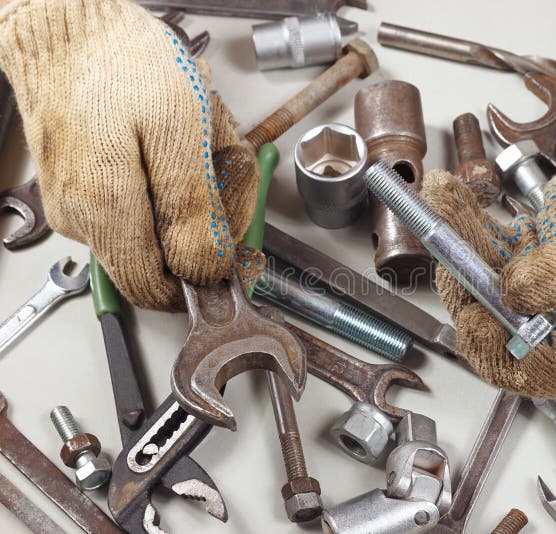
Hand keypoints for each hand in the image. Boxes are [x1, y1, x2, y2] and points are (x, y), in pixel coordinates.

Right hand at [0, 0, 258, 309]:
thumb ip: (193, 208)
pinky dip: (172, 180)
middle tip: (225, 166)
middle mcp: (84, 218)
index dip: (203, 275)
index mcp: (105, 209)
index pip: (157, 289)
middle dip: (208, 220)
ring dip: (194, 196)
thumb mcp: (182, 130)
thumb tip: (207, 269)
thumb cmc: (124, 64)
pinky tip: (177, 144)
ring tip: (200, 143)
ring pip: (157, 230)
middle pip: (164, 260)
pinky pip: (141, 205)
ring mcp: (80, 205)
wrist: (69, 26)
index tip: (237, 248)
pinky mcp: (85, 190)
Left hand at [423, 84, 555, 397]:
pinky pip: (497, 244)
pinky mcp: (545, 245)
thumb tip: (516, 293)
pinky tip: (450, 195)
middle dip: (470, 291)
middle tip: (447, 256)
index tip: (474, 322)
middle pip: (511, 327)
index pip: (553, 374)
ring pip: (494, 282)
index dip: (506, 358)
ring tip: (438, 203)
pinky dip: (470, 222)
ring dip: (459, 247)